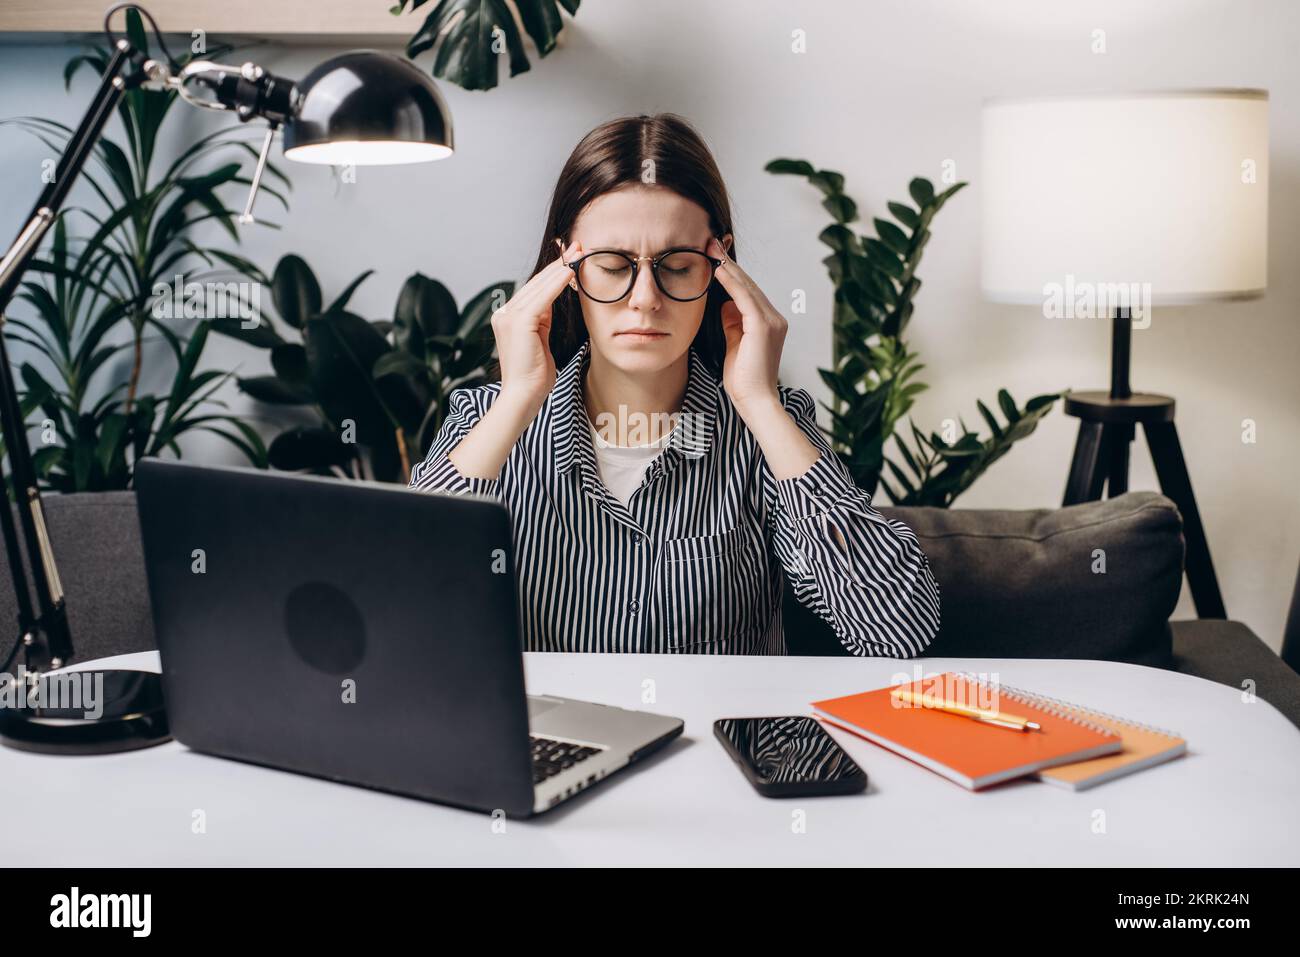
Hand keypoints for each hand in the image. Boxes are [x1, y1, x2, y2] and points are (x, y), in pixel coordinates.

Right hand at [490, 240, 581, 414]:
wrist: (524, 396)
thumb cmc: (534, 376)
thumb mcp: (540, 341)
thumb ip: (542, 320)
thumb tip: (552, 301)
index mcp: (507, 318)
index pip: (533, 290)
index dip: (552, 273)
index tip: (570, 258)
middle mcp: (504, 314)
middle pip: (535, 283)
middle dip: (558, 264)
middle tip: (577, 247)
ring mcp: (508, 317)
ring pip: (539, 287)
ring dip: (561, 269)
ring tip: (578, 254)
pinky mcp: (518, 322)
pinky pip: (542, 297)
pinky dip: (558, 283)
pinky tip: (571, 272)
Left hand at [709, 237, 786, 417]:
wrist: (755, 401)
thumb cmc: (744, 381)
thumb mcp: (735, 346)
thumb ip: (733, 324)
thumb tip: (725, 306)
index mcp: (769, 323)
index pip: (747, 292)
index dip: (731, 274)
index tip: (715, 257)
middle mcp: (774, 318)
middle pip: (748, 285)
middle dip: (728, 263)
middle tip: (711, 243)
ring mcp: (771, 321)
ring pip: (747, 287)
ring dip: (727, 267)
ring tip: (711, 249)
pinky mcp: (763, 326)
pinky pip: (744, 297)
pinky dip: (731, 282)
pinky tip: (717, 269)